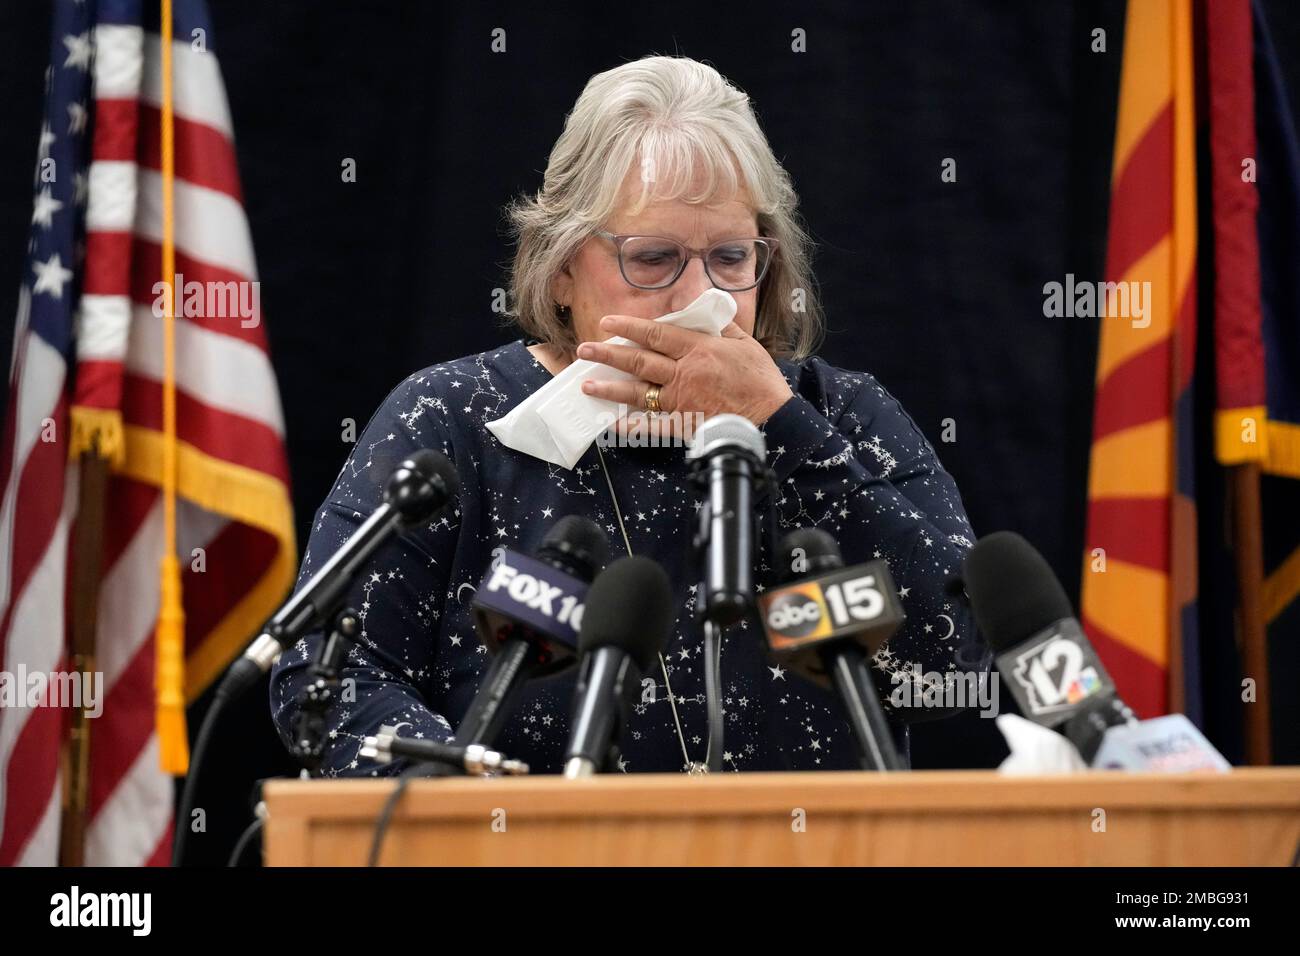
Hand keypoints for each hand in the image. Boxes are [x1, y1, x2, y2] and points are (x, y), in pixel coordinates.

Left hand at [576, 315, 792, 425]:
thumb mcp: (744, 344)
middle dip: (608, 354)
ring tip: (587, 384)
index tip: (608, 323)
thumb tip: (707, 309)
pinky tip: (611, 424)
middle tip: (584, 349)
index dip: (629, 327)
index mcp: (697, 349)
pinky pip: (652, 426)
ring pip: (639, 392)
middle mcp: (684, 373)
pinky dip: (631, 427)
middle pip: (639, 361)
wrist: (773, 418)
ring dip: (610, 388)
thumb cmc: (760, 380)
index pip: (655, 334)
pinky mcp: (684, 424)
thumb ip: (722, 326)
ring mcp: (681, 400)